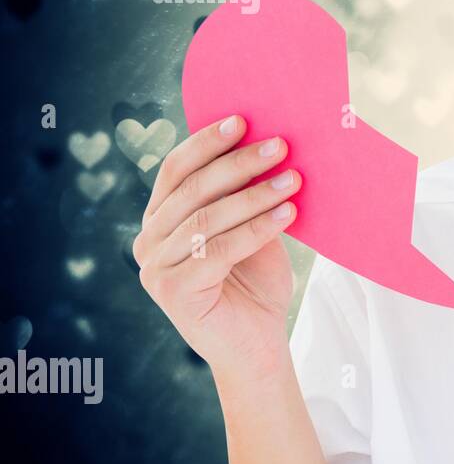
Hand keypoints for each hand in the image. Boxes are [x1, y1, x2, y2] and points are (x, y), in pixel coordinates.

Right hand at [133, 114, 300, 381]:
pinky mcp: (172, 292)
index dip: (206, 142)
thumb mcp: (252, 229)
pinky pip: (218, 250)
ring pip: (207, 219)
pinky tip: (289, 214)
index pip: (175, 169)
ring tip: (294, 179)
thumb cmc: (255, 283)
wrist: (258, 343)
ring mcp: (155, 268)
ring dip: (255, 194)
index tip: (243, 120)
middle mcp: (148, 240)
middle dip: (239, 164)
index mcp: (161, 218)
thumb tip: (271, 145)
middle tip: (280, 145)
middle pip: (192, 190)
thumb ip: (246, 195)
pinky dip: (257, 228)